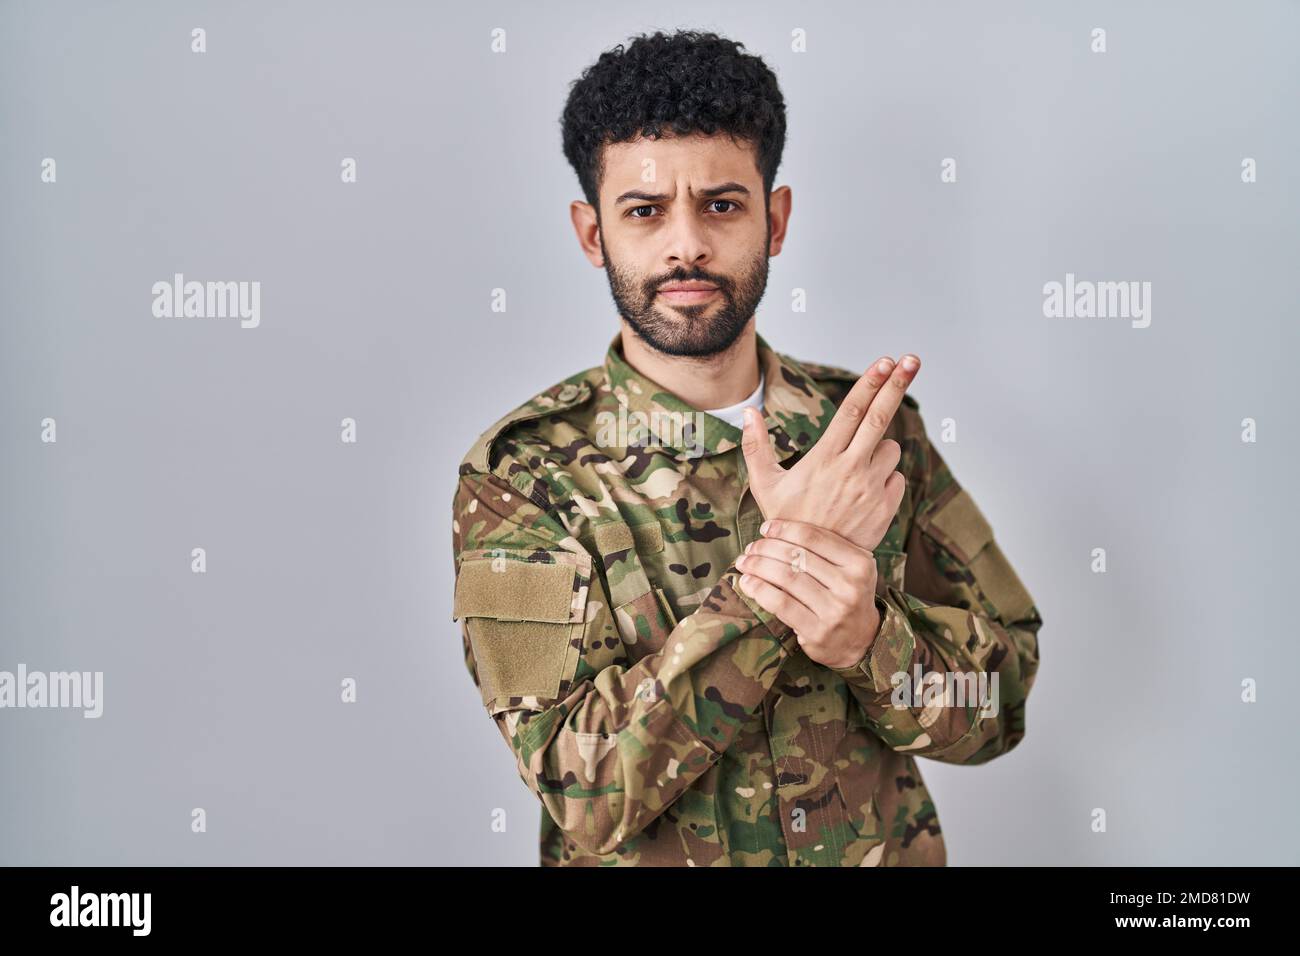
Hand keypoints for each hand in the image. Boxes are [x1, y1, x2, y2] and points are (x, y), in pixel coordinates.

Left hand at [734, 519, 882, 669]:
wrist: (860, 641)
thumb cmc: (845, 596)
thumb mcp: (848, 568)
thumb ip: (824, 548)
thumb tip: (775, 529)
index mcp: (859, 562)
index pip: (813, 537)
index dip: (784, 529)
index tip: (765, 528)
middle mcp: (850, 585)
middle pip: (797, 557)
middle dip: (766, 548)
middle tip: (750, 548)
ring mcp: (835, 610)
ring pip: (787, 578)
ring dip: (758, 567)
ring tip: (744, 563)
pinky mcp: (818, 631)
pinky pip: (781, 604)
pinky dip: (759, 590)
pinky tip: (747, 584)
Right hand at [741, 355, 918, 551]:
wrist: (810, 568)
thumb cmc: (786, 523)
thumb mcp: (765, 485)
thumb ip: (756, 446)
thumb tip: (748, 412)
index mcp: (824, 459)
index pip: (851, 411)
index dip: (870, 383)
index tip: (884, 361)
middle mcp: (851, 470)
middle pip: (880, 418)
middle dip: (897, 384)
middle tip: (911, 359)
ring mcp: (871, 489)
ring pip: (890, 450)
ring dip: (879, 451)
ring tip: (856, 472)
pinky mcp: (886, 507)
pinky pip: (897, 479)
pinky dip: (886, 479)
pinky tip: (865, 493)